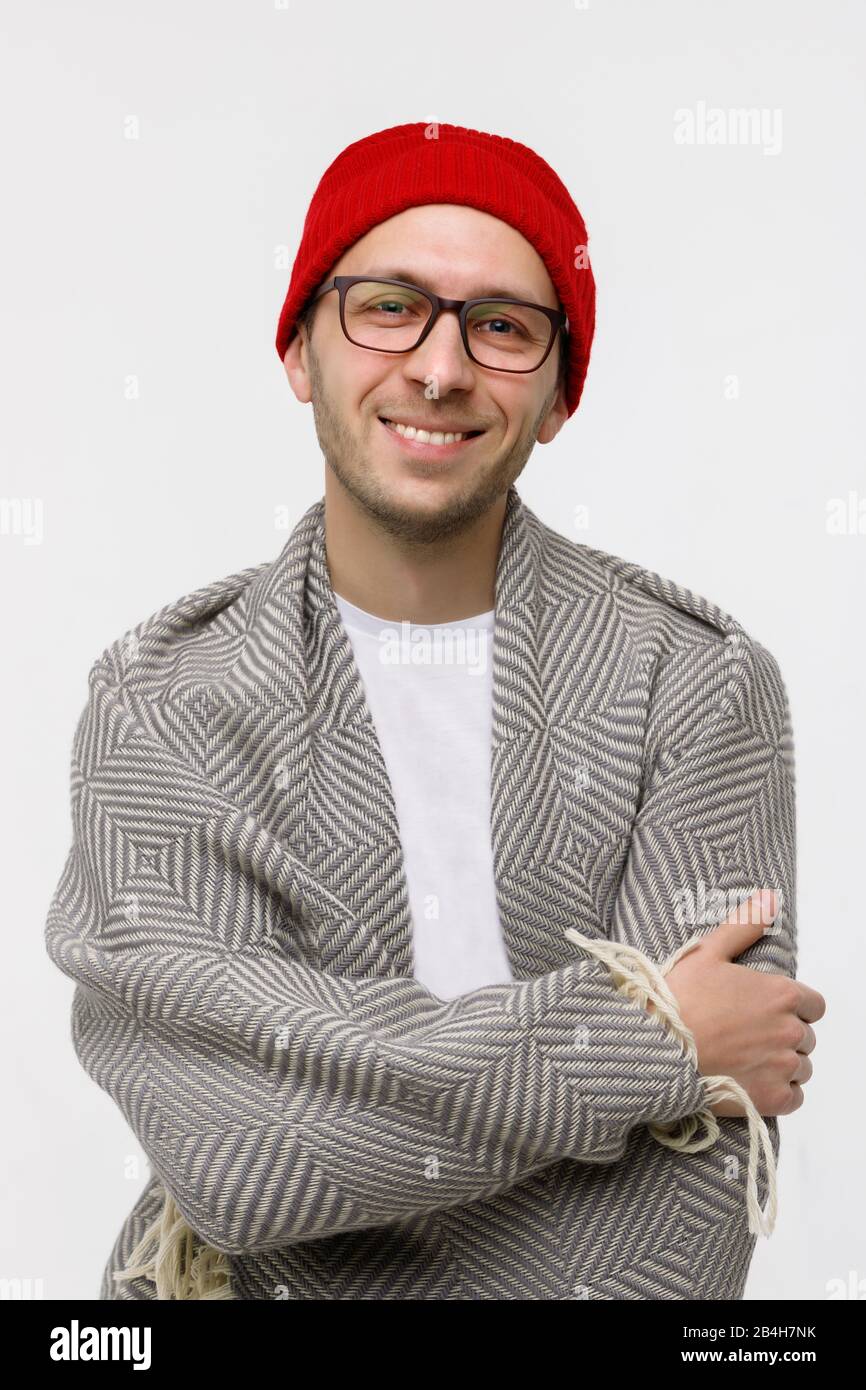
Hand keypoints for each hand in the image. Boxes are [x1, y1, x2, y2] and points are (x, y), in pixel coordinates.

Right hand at [659, 891, 824, 1117]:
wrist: (655, 1049)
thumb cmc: (678, 1000)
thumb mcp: (708, 953)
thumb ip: (744, 926)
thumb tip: (769, 898)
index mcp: (780, 994)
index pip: (813, 1004)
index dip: (791, 1007)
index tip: (765, 1012)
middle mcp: (790, 1030)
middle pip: (804, 1036)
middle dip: (782, 1035)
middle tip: (746, 1035)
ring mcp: (783, 1066)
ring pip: (800, 1066)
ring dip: (780, 1063)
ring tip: (745, 1059)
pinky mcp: (773, 1098)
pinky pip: (795, 1097)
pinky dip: (779, 1092)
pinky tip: (751, 1080)